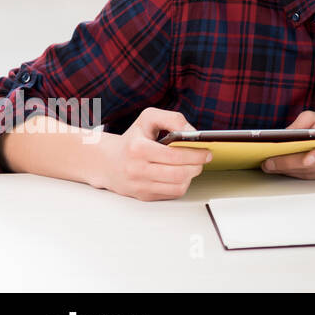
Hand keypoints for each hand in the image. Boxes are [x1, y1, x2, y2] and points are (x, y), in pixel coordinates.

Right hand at [95, 107, 210, 200]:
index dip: (196, 154)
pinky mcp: (143, 196)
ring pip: (177, 186)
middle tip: (204, 159)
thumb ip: (173, 119)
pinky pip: (171, 194)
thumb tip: (193, 132)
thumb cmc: (132, 138)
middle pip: (179, 174)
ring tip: (194, 166)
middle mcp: (137, 169)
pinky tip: (182, 174)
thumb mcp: (149, 118)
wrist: (107, 161)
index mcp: (138, 149)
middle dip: (197, 166)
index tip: (207, 151)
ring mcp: (139, 185)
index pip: (174, 156)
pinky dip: (182, 184)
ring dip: (192, 176)